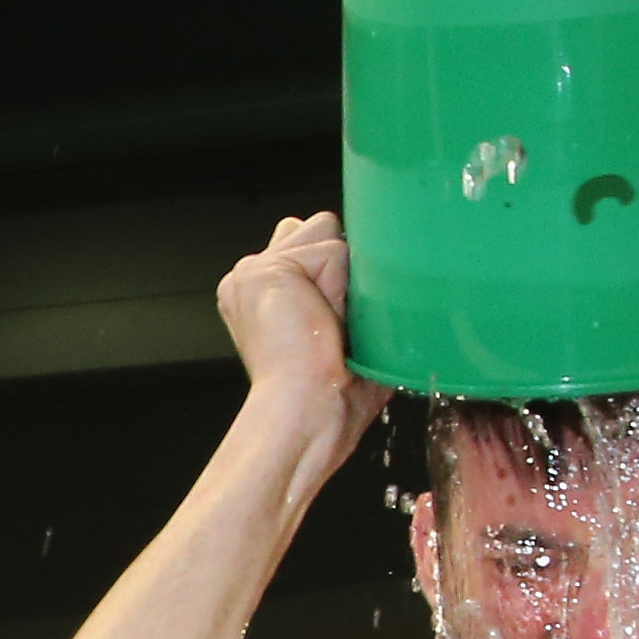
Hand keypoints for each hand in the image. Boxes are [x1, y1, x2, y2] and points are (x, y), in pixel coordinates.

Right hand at [215, 211, 385, 477]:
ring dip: (341, 276)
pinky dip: (340, 289)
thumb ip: (346, 290)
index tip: (334, 317)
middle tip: (330, 322)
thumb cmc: (327, 392)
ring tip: (328, 323)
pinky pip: (334, 253)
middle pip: (319, 226)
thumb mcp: (340, 331)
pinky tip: (324, 323)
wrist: (306, 412)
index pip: (308, 241)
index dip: (334, 269)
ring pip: (327, 230)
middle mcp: (250, 277)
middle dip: (338, 264)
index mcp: (260, 293)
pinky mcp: (269, 269)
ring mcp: (255, 270)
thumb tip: (388, 272)